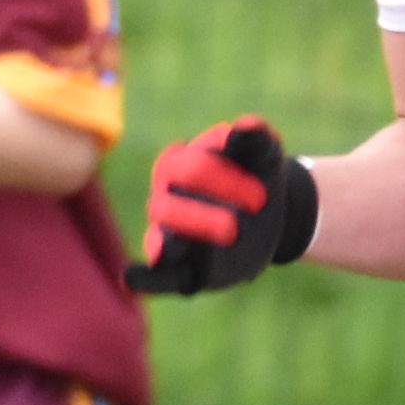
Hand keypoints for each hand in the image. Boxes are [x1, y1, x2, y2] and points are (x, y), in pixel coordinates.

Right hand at [125, 116, 318, 295]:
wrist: (272, 211)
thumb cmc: (258, 176)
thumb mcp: (262, 154)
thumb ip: (254, 140)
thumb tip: (248, 125)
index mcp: (180, 163)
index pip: (191, 169)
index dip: (225, 181)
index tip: (263, 196)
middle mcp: (166, 195)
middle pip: (168, 203)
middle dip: (206, 212)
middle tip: (252, 214)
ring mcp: (168, 230)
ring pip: (160, 235)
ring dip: (189, 237)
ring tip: (228, 235)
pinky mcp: (178, 264)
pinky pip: (154, 273)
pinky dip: (143, 277)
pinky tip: (132, 278)